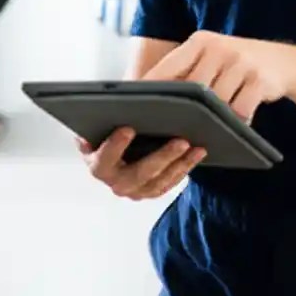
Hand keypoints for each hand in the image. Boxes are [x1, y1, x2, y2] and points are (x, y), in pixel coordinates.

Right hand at [78, 128, 206, 200]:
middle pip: (139, 173)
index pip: (104, 159)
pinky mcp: (150, 192)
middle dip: (162, 157)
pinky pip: (169, 183)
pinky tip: (196, 155)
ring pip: (159, 181)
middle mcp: (116, 182)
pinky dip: (184, 168)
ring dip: (180, 164)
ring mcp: (135, 191)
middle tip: (181, 142)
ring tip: (196, 148)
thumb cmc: (105, 136)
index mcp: (98, 165)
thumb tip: (115, 103)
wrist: (109, 156)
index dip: (114, 145)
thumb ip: (105, 119)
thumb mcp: (100, 126)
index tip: (128, 129)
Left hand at [143, 30, 286, 122]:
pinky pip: (240, 110)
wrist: (283, 61)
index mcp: (200, 41)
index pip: (169, 67)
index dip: (151, 90)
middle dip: (182, 111)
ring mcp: (240, 62)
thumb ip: (188, 71)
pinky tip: (233, 129)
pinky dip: (235, 122)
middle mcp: (219, 47)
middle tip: (169, 130)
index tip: (135, 109)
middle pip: (192, 88)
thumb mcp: (211, 58)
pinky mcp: (259, 79)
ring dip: (211, 120)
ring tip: (203, 133)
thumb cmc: (236, 65)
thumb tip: (154, 101)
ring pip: (216, 102)